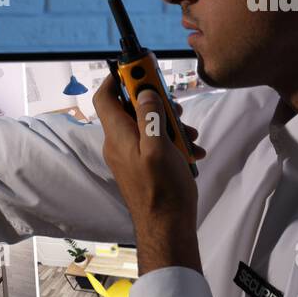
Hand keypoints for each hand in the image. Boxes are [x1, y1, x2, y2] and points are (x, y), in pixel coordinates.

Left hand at [94, 75, 203, 274]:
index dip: (118, 78)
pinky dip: (173, 143)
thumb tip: (143, 91)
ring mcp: (131, 157)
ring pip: (147, 126)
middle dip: (156, 102)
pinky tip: (192, 152)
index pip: (104, 97)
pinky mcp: (144, 168)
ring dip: (170, 124)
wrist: (168, 228)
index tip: (139, 68)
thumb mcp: (159, 146)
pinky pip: (155, 145)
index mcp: (118, 135)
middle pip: (130, 109)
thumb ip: (149, 116)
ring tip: (190, 134)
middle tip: (177, 107)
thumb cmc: (163, 189)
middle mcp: (119, 144)